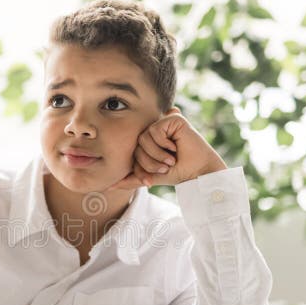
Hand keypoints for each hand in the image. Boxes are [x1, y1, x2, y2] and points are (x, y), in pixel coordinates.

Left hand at [109, 107, 226, 189]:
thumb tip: (108, 186)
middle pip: (136, 145)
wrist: (197, 172)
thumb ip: (130, 179)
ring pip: (144, 138)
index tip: (153, 178)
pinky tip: (176, 146)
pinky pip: (155, 130)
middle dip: (149, 162)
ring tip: (170, 158)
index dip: (141, 168)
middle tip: (165, 167)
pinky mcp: (172, 119)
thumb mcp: (150, 177)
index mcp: (149, 141)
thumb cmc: (177, 174)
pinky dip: (163, 144)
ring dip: (157, 154)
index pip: (133, 153)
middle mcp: (155, 131)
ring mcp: (163, 124)